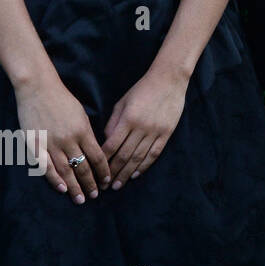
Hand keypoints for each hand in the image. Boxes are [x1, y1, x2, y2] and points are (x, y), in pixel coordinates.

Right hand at [15, 79, 109, 203]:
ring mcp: (51, 143)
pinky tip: (62, 190)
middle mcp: (69, 139)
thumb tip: (96, 152)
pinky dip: (54, 179)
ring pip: (66, 170)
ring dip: (75, 187)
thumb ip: (88, 134)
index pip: (98, 157)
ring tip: (81, 199)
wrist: (38, 88)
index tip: (107, 181)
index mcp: (83, 131)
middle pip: (83, 167)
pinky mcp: (35, 145)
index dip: (103, 171)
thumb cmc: (63, 100)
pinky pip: (45, 166)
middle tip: (95, 196)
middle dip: (90, 183)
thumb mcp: (82, 115)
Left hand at [101, 68, 188, 188]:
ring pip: (139, 158)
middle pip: (124, 155)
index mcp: (128, 119)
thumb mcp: (122, 103)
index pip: (111, 145)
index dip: (102, 161)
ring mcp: (155, 131)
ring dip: (127, 173)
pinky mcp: (166, 133)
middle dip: (113, 172)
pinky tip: (136, 174)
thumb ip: (113, 123)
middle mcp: (141, 128)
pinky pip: (154, 153)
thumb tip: (106, 141)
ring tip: (118, 184)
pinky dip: (145, 166)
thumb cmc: (142, 89)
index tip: (95, 172)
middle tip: (105, 185)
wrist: (169, 80)